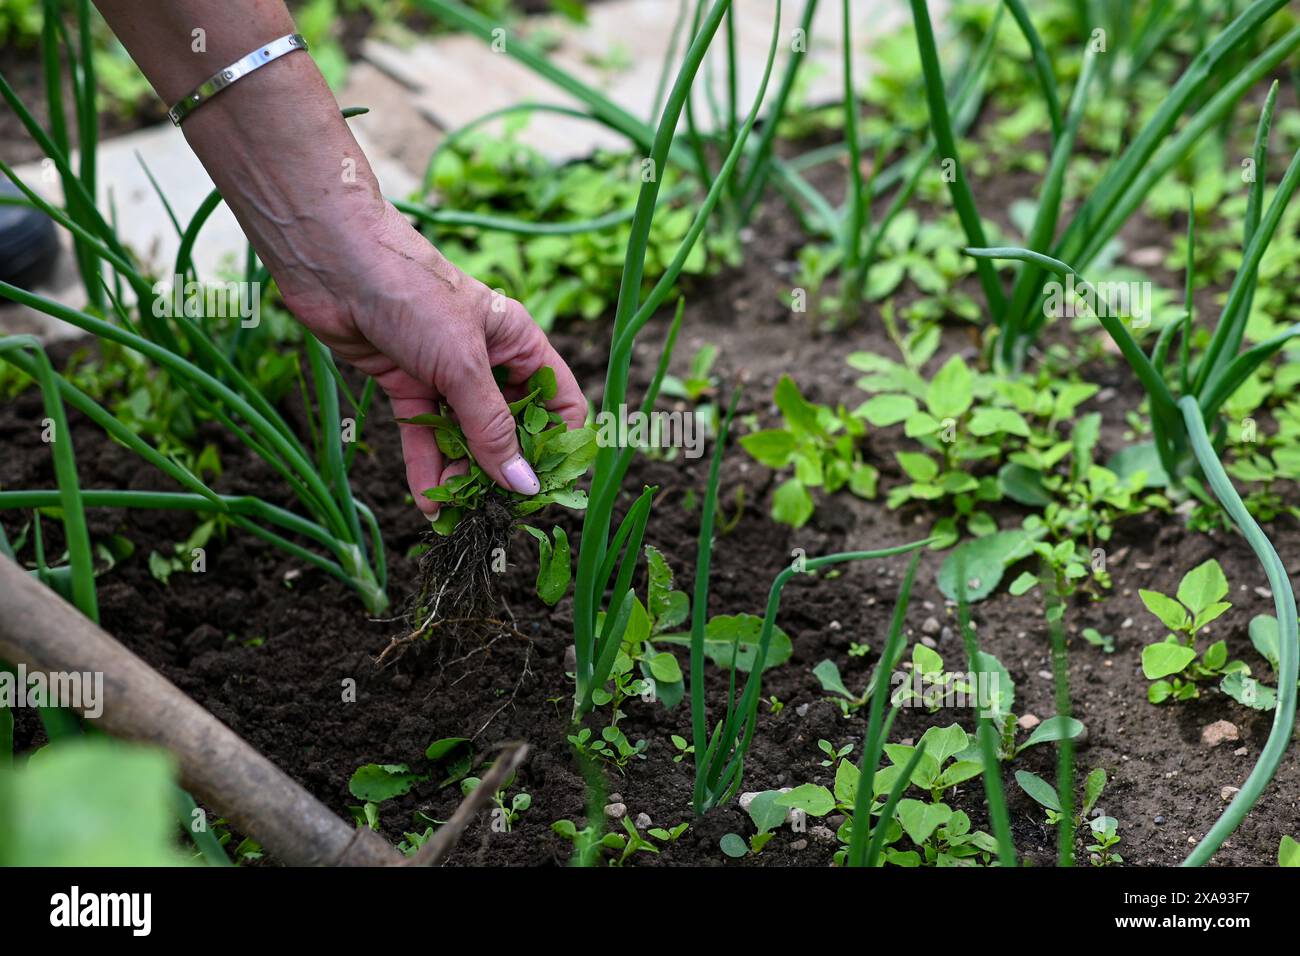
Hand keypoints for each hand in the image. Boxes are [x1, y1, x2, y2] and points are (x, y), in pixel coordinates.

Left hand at [278, 201, 586, 515]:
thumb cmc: (412, 295)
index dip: (558, 445)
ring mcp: (447, 374)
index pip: (558, 401)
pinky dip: (427, 468)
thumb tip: (524, 484)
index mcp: (519, 342)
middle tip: (498, 511)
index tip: (548, 488)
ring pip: (465, 436)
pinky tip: (428, 502)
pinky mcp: (408, 384)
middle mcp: (488, 360)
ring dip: (463, 475)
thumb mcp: (462, 366)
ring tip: (459, 513)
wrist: (334, 265)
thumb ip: (491, 428)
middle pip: (511, 426)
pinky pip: (426, 435)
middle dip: (504, 469)